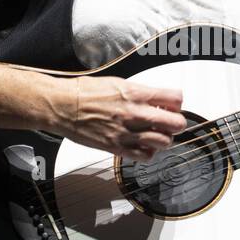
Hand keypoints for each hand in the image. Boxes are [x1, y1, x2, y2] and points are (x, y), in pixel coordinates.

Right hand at [58, 76, 186, 160]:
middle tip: (170, 123)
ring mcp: (126, 132)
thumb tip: (155, 100)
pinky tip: (143, 146)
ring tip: (157, 135)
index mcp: (135, 94)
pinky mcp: (116, 147)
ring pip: (163, 142)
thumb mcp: (117, 83)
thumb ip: (139, 93)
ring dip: (164, 139)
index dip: (176, 103)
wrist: (62, 106)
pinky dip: (149, 153)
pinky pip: (144, 156)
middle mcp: (134, 113)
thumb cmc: (85, 92)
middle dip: (176, 123)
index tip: (171, 105)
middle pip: (176, 123)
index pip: (175, 99)